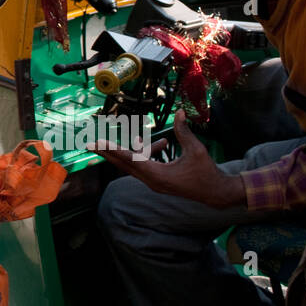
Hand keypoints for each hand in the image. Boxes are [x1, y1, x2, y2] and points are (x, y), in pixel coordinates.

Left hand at [92, 110, 245, 207]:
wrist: (216, 194)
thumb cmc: (207, 172)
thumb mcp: (196, 150)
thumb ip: (184, 131)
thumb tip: (179, 112)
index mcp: (157, 175)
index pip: (129, 159)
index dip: (112, 149)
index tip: (96, 143)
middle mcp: (151, 181)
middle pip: (123, 164)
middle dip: (107, 153)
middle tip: (88, 144)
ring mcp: (154, 183)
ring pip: (133, 165)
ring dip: (125, 152)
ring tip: (111, 143)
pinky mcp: (159, 181)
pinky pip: (145, 166)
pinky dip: (147, 154)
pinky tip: (160, 143)